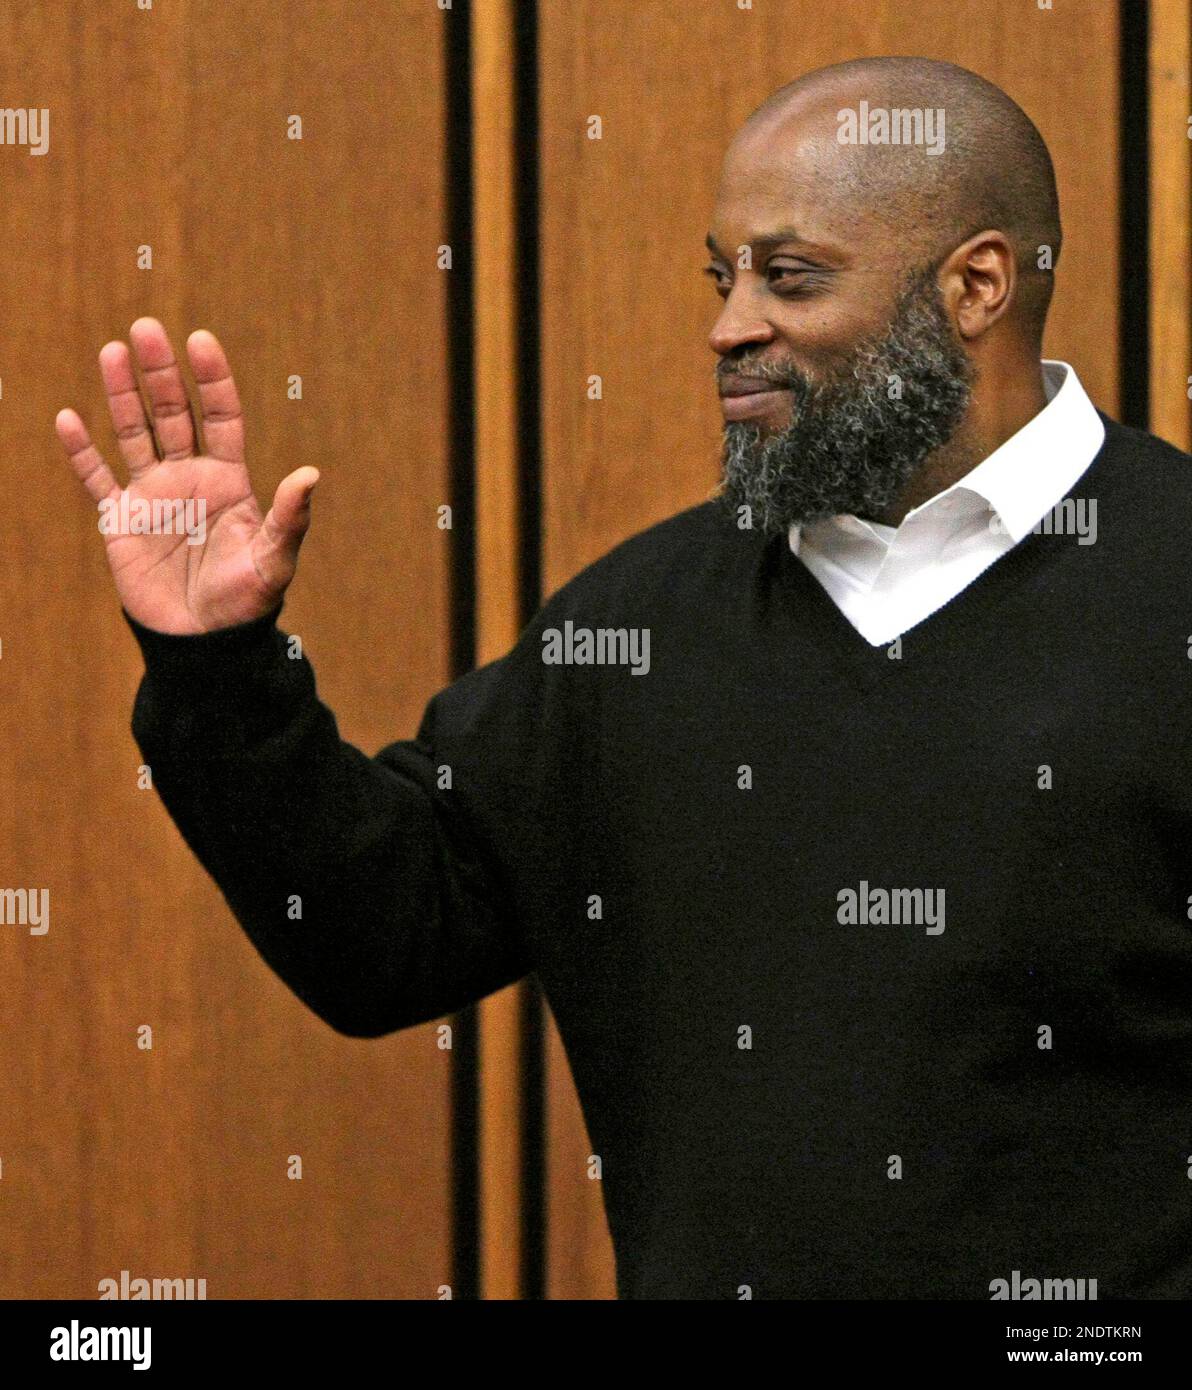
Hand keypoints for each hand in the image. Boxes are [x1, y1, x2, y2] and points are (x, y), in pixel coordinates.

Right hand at [56, 317, 317, 633]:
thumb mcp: (274, 559)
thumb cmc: (246, 601)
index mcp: (229, 480)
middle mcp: (189, 477)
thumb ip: (290, 518)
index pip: (221, 417)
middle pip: (174, 413)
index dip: (212, 379)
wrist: (205, 641)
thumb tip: (311, 475)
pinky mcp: (122, 521)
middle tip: (147, 329)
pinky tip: (68, 419)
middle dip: (162, 372)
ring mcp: (153, 495)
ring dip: (123, 395)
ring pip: (135, 433)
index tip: (201, 340)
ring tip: (113, 351)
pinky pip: (97, 480)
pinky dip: (82, 453)